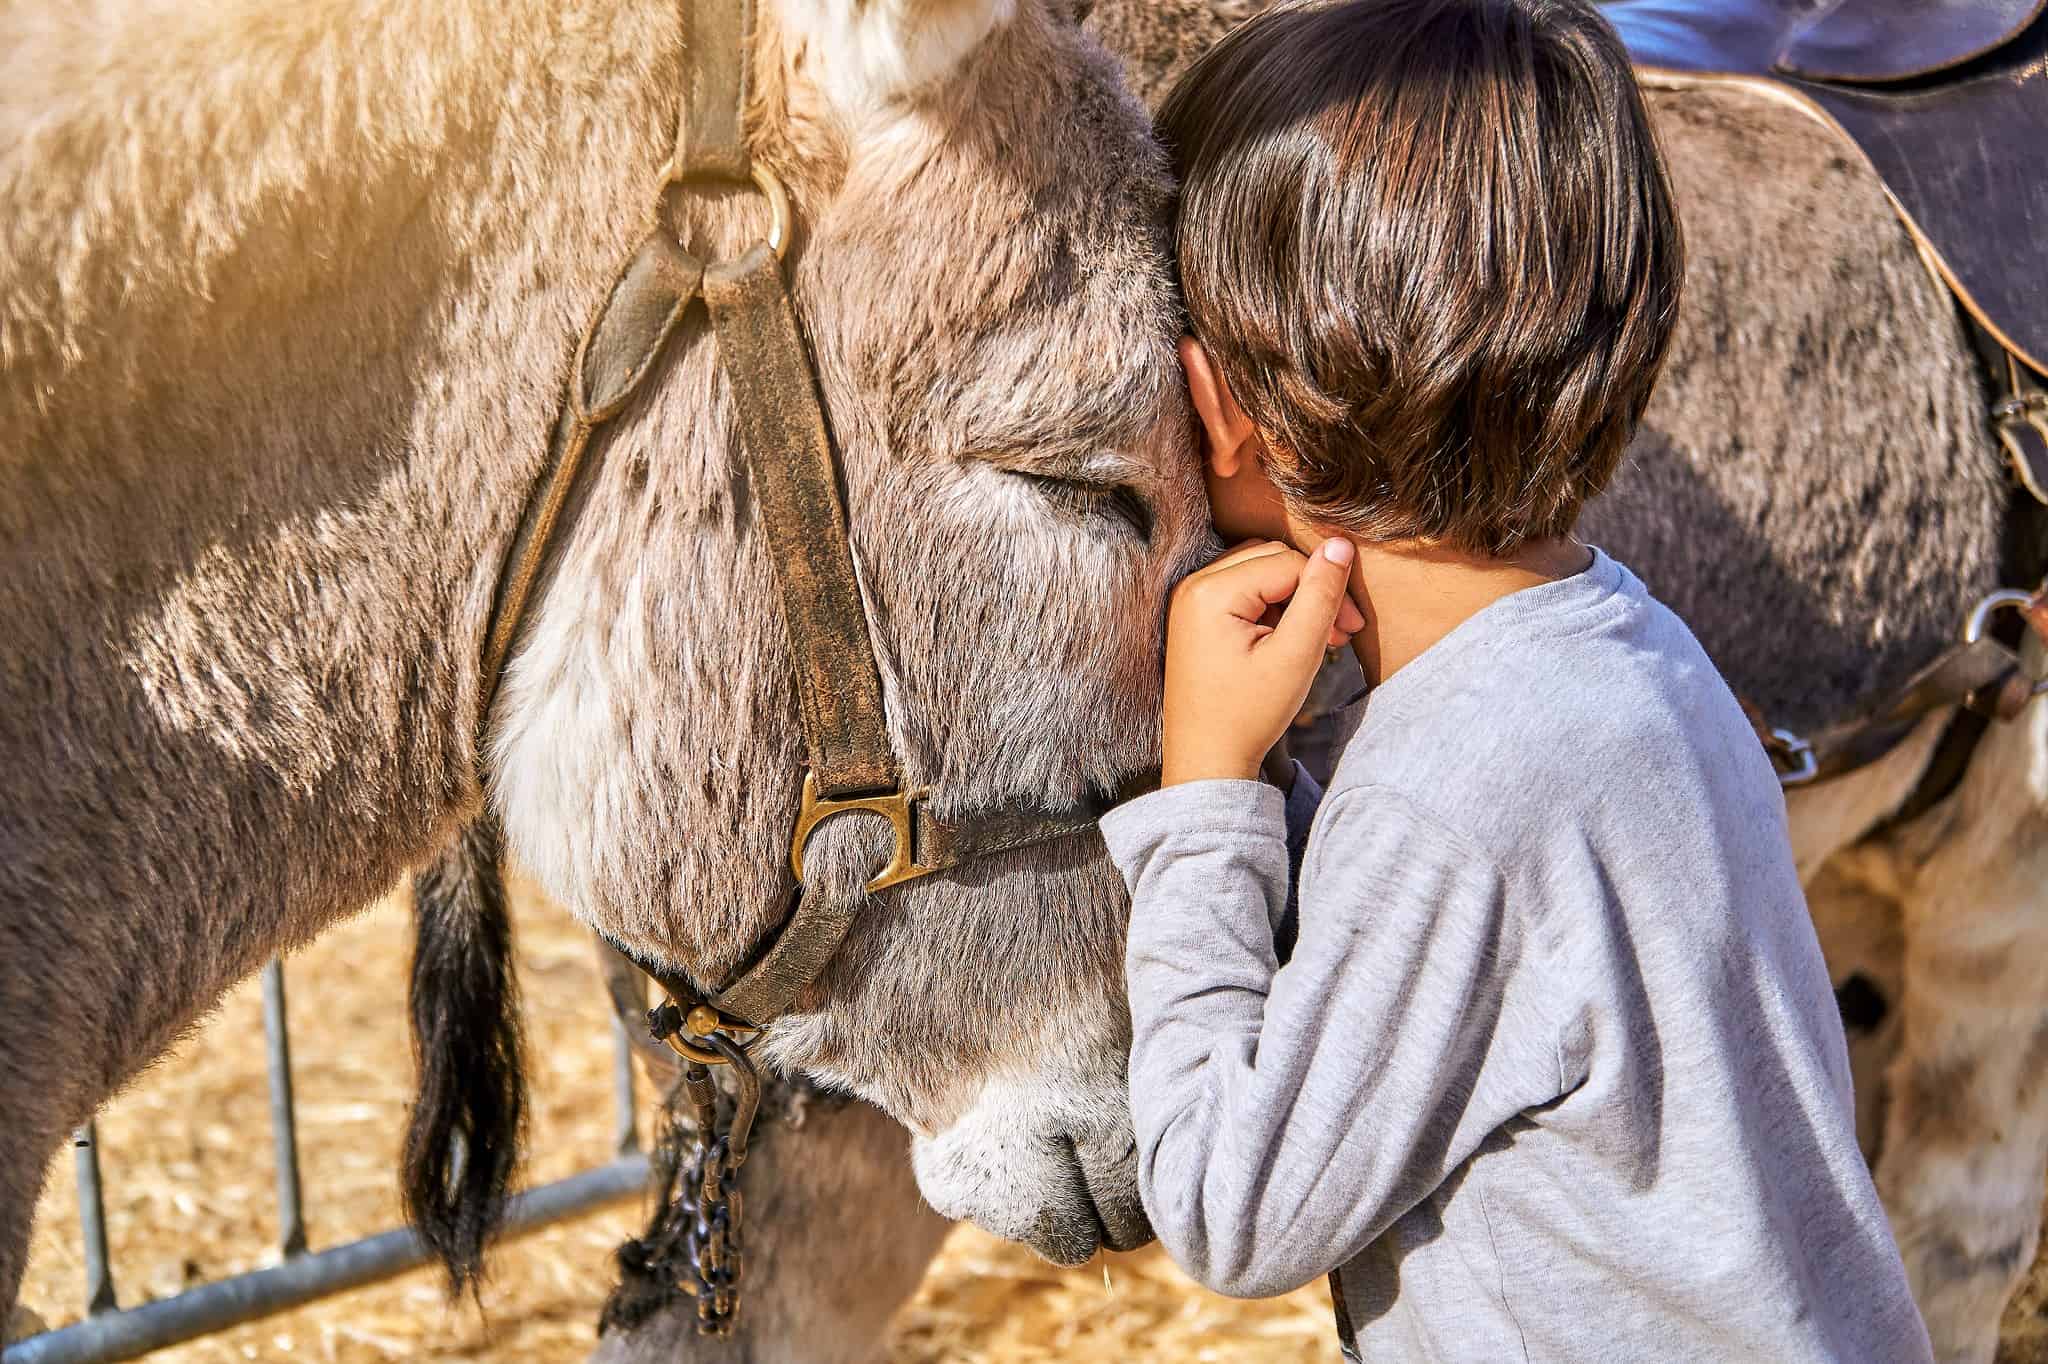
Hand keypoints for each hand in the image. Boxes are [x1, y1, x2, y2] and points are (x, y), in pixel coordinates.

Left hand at [1161, 538, 1362, 785]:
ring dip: (1295, 598)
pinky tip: (1292, 639)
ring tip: (1319, 639)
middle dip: (1311, 591)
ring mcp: (1190, 601)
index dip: (1328, 589)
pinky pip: (1243, 593)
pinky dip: (1273, 609)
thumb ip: (1320, 596)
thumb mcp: (1296, 655)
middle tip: (1340, 634)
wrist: (1207, 761)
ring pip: (1260, 573)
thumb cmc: (1248, 715)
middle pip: (1272, 560)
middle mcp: (1193, 586)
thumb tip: (1340, 544)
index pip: (1288, 564)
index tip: (1353, 629)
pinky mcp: (1196, 616)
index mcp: (1210, 592)